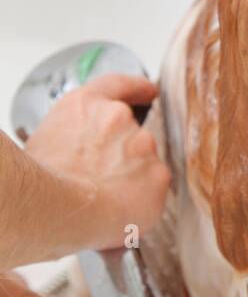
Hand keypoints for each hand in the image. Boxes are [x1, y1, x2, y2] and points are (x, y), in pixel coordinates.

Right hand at [25, 74, 170, 252]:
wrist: (55, 208)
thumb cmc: (40, 182)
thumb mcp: (43, 142)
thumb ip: (73, 136)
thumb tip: (80, 154)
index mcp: (85, 105)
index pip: (118, 86)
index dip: (136, 89)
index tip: (149, 91)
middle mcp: (117, 117)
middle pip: (130, 135)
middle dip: (121, 159)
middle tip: (99, 184)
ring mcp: (142, 143)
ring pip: (144, 164)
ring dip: (131, 180)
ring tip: (103, 202)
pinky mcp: (158, 174)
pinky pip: (154, 189)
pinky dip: (142, 201)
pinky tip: (120, 211)